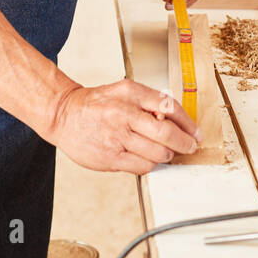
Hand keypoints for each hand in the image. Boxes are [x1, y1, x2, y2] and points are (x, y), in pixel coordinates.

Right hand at [46, 80, 200, 173]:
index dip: (188, 123)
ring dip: (166, 155)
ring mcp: (116, 137)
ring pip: (157, 153)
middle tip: (189, 147)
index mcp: (130, 93)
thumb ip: (148, 102)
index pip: (169, 107)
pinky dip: (150, 164)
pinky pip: (142, 166)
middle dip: (184, 144)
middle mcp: (124, 113)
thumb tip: (176, 121)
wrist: (63, 114)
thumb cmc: (96, 103)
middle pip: (167, 134)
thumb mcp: (122, 91)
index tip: (195, 133)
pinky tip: (146, 158)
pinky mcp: (110, 157)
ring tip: (164, 152)